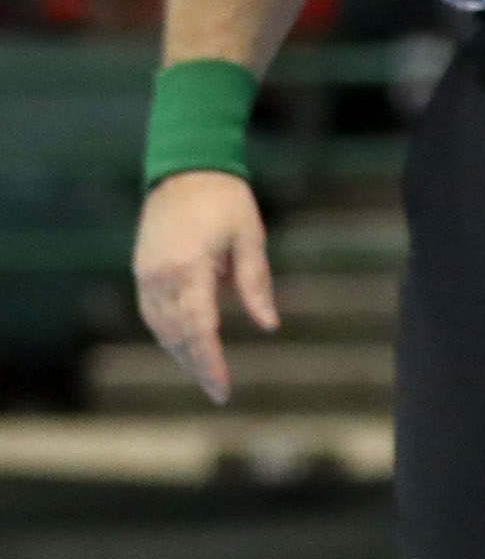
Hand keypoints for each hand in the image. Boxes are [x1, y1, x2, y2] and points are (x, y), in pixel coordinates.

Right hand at [134, 169, 276, 406]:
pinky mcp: (142, 269)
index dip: (211, 363)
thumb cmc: (225, 200)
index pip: (200, 330)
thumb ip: (256, 283)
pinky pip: (151, 312)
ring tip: (203, 373)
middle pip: (178, 335)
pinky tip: (183, 344)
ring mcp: (147, 273)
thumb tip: (269, 325)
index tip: (223, 389)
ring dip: (180, 352)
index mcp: (190, 269)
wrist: (186, 166)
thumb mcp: (250, 238)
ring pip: (160, 328)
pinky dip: (167, 332)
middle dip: (198, 365)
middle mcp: (162, 276)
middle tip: (218, 391)